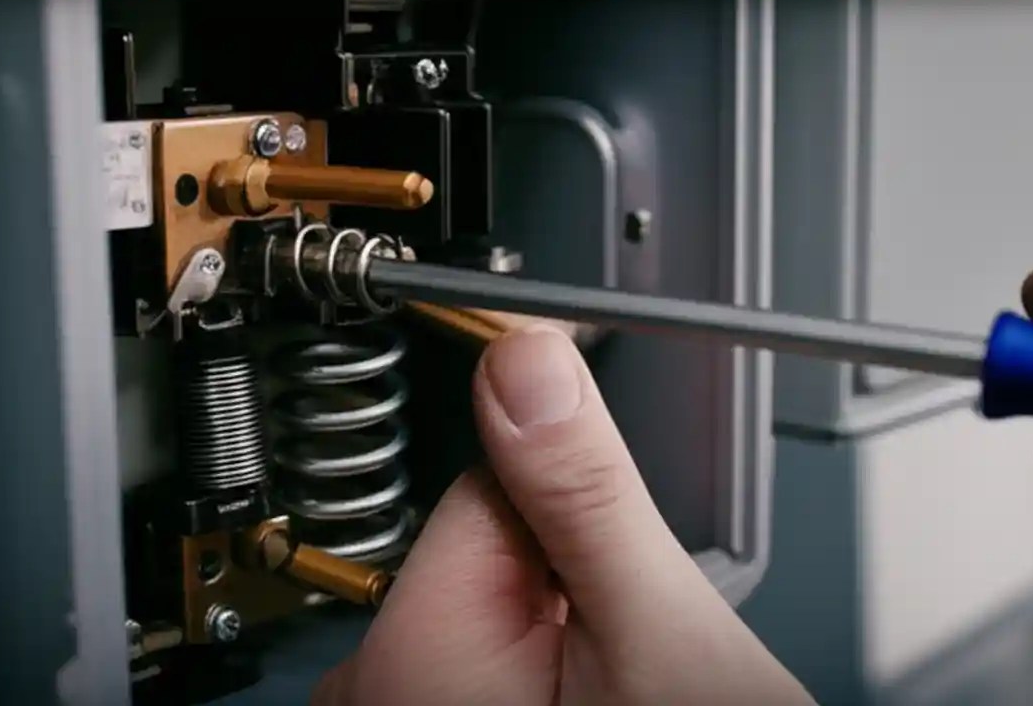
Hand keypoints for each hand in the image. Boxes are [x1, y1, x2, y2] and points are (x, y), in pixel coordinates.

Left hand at [314, 327, 812, 704]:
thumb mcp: (661, 639)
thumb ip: (585, 493)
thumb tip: (527, 359)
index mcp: (409, 659)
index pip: (486, 480)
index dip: (575, 507)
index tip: (614, 551)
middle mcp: (371, 698)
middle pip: (487, 550)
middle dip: (565, 584)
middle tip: (627, 666)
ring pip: (491, 608)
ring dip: (554, 638)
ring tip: (612, 702)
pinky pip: (476, 663)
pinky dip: (531, 678)